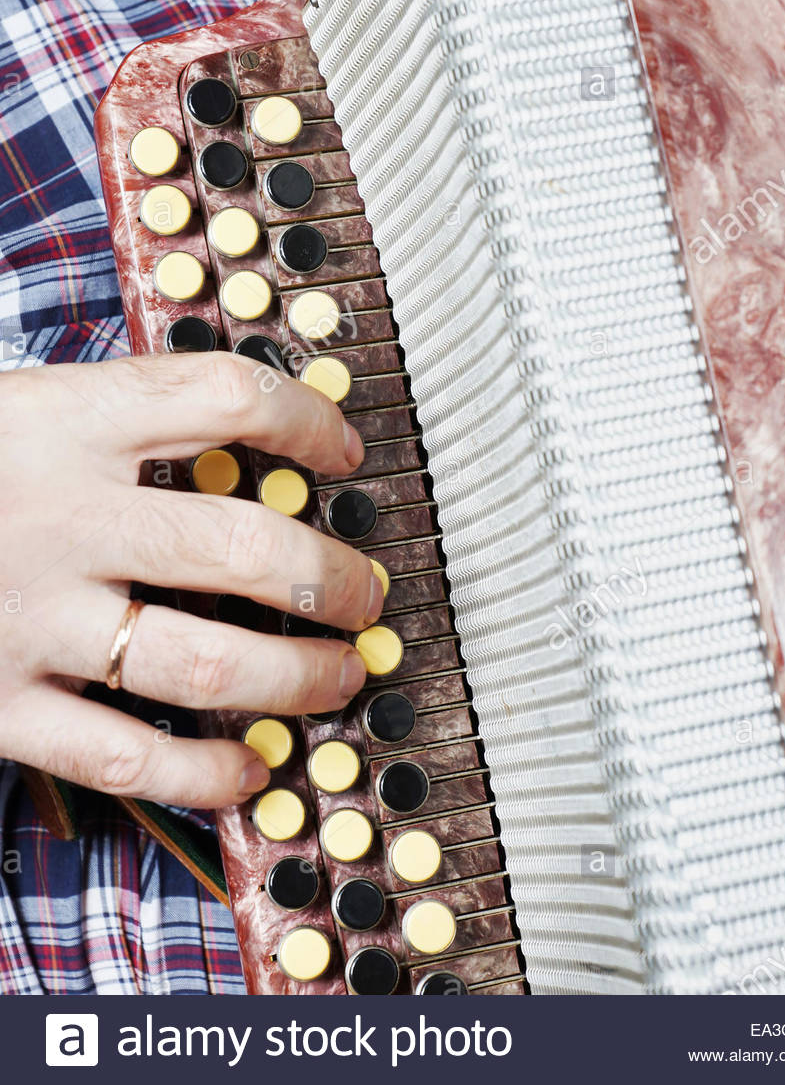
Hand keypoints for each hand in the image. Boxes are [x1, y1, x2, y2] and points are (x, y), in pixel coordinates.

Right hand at [0, 352, 382, 807]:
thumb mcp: (21, 407)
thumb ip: (121, 417)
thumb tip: (250, 422)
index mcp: (66, 419)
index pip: (226, 396)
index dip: (308, 421)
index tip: (343, 452)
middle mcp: (58, 516)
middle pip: (241, 549)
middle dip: (332, 579)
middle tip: (365, 594)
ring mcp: (27, 616)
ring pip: (204, 662)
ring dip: (297, 677)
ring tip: (340, 674)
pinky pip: (124, 757)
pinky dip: (203, 774)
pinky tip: (248, 768)